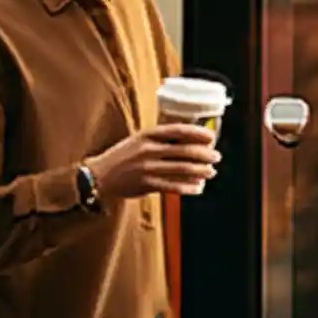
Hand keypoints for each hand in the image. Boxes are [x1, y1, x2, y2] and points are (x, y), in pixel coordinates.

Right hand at [84, 123, 221, 200]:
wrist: (100, 176)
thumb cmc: (123, 156)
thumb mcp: (139, 140)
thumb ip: (161, 139)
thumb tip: (189, 140)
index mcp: (148, 134)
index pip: (179, 130)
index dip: (198, 133)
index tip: (211, 137)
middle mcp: (149, 149)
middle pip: (184, 150)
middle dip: (205, 154)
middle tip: (216, 157)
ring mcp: (148, 167)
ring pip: (182, 169)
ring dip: (201, 171)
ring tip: (211, 172)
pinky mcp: (147, 184)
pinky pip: (174, 186)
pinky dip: (189, 187)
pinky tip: (199, 187)